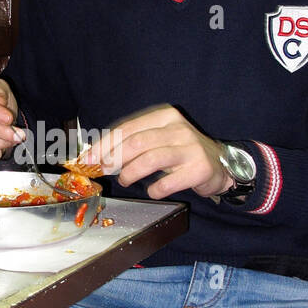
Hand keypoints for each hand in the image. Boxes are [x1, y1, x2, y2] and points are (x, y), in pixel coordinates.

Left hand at [84, 105, 233, 200]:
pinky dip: (155, 190)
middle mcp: (178, 129)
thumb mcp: (159, 139)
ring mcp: (191, 148)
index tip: (88, 160)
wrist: (220, 164)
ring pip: (151, 159)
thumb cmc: (181, 153)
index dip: (104, 144)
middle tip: (104, 171)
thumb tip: (97, 156)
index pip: (128, 128)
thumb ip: (133, 143)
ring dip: (131, 173)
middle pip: (137, 142)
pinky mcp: (199, 169)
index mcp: (164, 116)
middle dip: (113, 158)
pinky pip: (169, 182)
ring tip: (125, 180)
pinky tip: (153, 191)